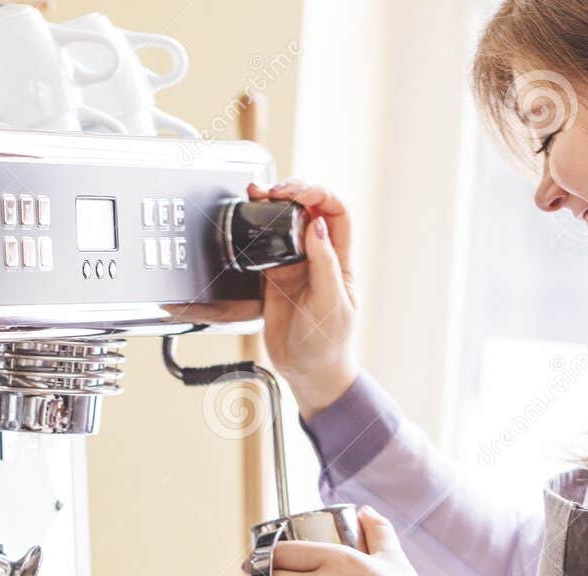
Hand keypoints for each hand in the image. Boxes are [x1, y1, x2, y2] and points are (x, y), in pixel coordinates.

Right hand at [247, 180, 361, 419]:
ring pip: (285, 222)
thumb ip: (324, 264)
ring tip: (256, 194)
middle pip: (309, 209)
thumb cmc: (328, 343)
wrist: (307, 371)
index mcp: (339, 259)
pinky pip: (265, 244)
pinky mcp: (273, 276)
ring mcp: (294, 265)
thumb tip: (316, 226)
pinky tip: (248, 217)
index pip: (336, 212)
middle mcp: (317, 256)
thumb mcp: (331, 304)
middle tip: (272, 191)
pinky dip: (256, 227)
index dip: (319, 195)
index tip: (297, 195)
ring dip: (272, 204)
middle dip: (293, 191)